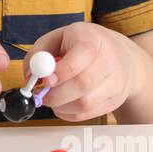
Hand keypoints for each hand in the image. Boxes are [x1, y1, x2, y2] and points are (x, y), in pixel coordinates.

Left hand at [25, 22, 145, 121]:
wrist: (122, 56)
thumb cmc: (84, 44)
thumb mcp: (59, 37)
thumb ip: (39, 52)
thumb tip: (29, 74)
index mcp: (92, 39)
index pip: (80, 58)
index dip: (60, 73)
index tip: (45, 81)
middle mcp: (109, 60)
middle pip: (83, 84)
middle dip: (56, 94)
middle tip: (42, 95)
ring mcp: (116, 82)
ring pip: (86, 103)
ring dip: (61, 106)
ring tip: (53, 97)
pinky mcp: (115, 100)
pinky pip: (88, 114)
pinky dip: (69, 113)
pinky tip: (64, 104)